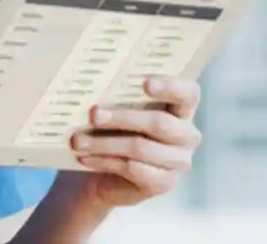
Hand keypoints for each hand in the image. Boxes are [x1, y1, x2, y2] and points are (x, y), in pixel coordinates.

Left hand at [61, 76, 202, 209]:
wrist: (104, 173)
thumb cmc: (114, 130)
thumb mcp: (119, 109)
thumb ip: (120, 96)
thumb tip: (97, 83)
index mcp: (182, 108)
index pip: (188, 93)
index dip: (170, 86)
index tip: (145, 83)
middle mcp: (187, 134)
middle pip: (160, 123)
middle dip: (123, 117)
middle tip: (93, 114)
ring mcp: (179, 161)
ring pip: (141, 147)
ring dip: (105, 143)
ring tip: (78, 140)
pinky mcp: (164, 183)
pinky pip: (133, 169)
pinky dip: (105, 161)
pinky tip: (85, 157)